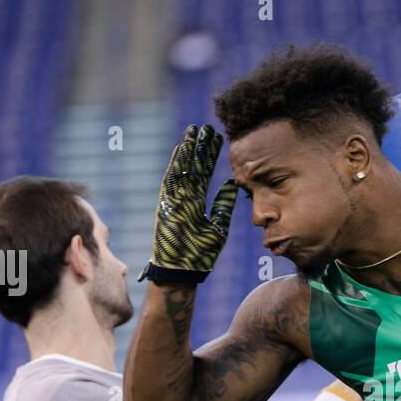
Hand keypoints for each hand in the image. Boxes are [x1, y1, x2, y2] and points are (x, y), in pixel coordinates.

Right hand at [139, 124, 237, 283]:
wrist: (183, 273)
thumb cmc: (199, 256)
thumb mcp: (218, 228)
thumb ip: (223, 206)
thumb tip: (234, 185)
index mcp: (194, 204)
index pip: (203, 175)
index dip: (210, 157)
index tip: (218, 139)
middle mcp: (183, 199)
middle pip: (192, 168)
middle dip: (199, 148)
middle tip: (207, 127)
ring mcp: (173, 201)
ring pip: (182, 170)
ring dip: (188, 151)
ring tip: (195, 130)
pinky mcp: (166, 206)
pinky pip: (172, 182)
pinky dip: (177, 165)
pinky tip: (183, 149)